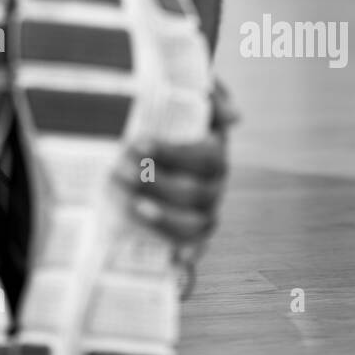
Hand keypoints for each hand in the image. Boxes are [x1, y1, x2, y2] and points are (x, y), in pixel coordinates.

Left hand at [112, 77, 238, 247]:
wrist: (148, 134)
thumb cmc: (170, 111)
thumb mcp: (189, 92)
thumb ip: (211, 95)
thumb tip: (234, 117)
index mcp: (215, 153)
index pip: (205, 157)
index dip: (174, 153)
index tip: (139, 143)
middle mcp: (214, 186)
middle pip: (195, 193)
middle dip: (158, 183)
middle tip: (120, 170)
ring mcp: (202, 212)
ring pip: (195, 224)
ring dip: (165, 218)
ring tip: (134, 205)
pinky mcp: (186, 233)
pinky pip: (191, 250)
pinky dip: (184, 256)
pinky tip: (170, 263)